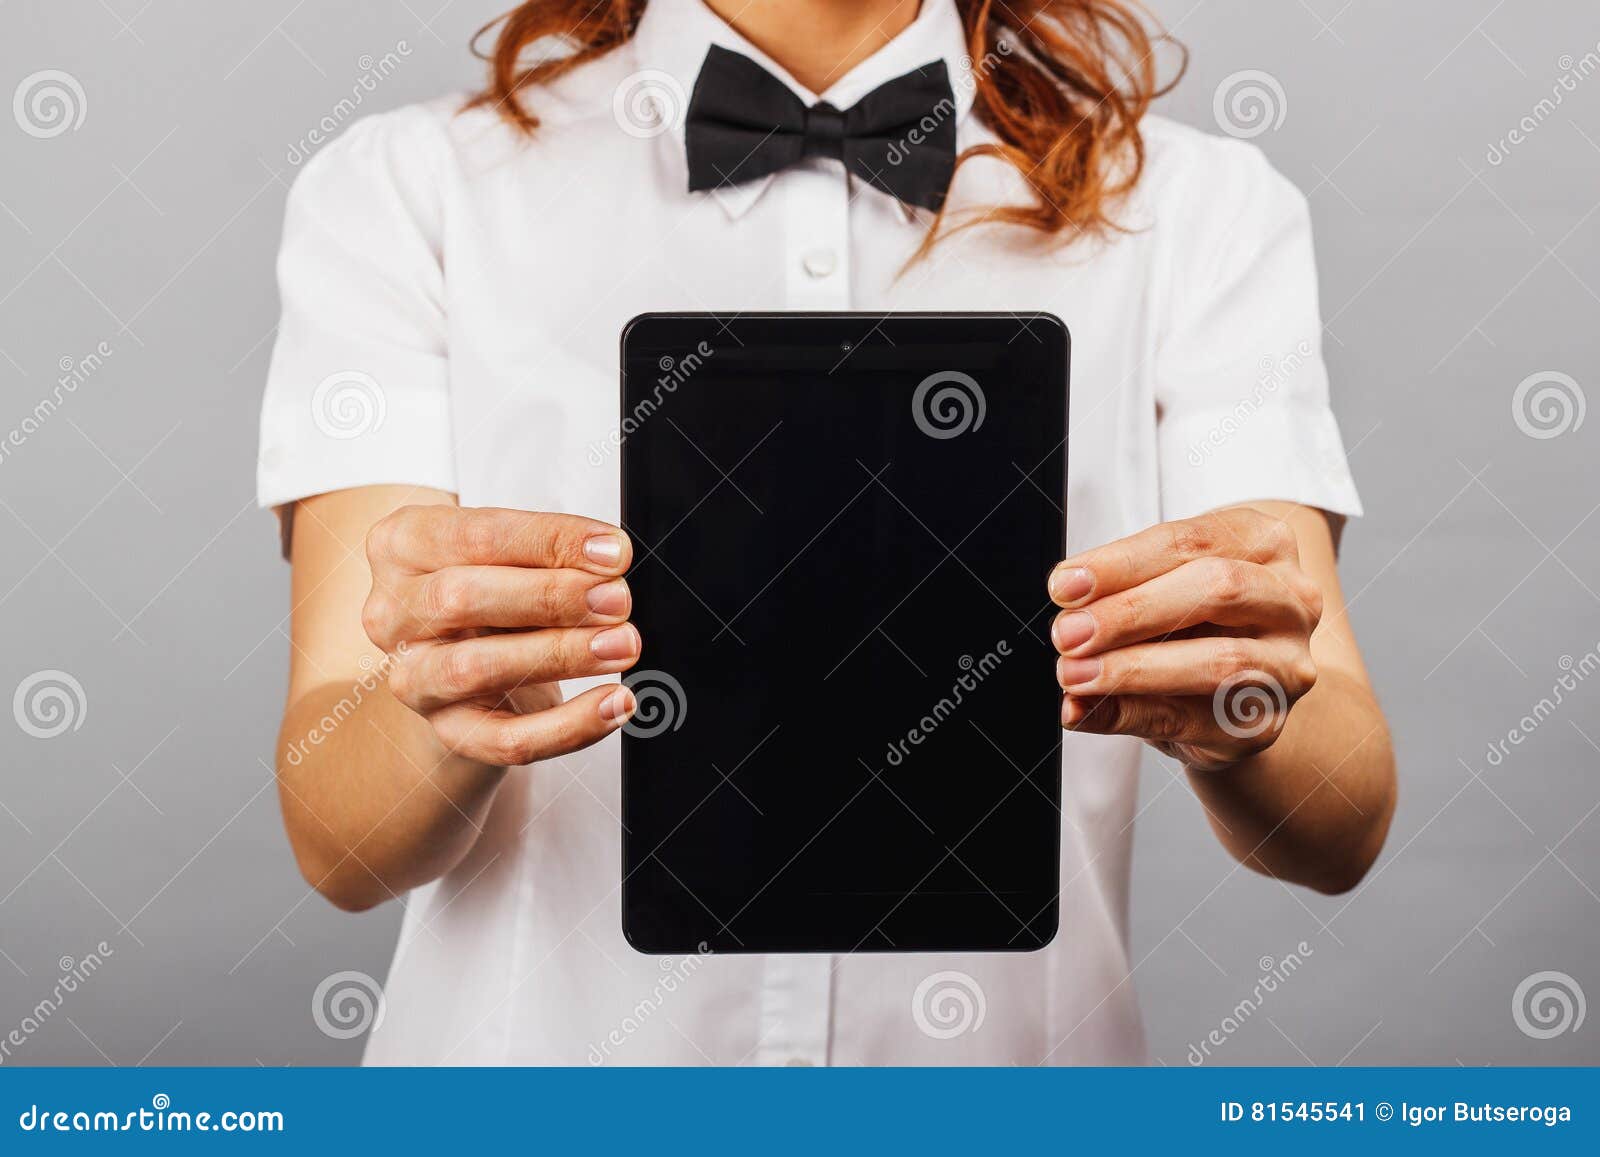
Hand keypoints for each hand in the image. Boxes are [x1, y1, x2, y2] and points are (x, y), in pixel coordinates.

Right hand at [361, 505, 640, 766]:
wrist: (468, 663)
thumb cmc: (494, 590)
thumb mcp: (512, 555)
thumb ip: (549, 552)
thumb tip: (608, 556)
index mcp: (402, 545)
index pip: (475, 535)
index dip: (548, 541)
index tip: (612, 552)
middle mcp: (392, 612)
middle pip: (461, 598)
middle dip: (550, 597)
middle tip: (617, 599)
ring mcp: (414, 677)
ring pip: (475, 669)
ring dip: (560, 655)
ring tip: (622, 644)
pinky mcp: (447, 732)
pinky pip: (506, 739)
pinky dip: (570, 726)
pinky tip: (616, 704)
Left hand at [1048, 507, 1323, 771]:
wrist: (1237, 687)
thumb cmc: (1197, 620)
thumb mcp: (1164, 585)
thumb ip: (1124, 588)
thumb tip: (1068, 604)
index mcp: (1265, 544)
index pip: (1191, 542)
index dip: (1122, 562)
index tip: (1066, 584)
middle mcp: (1291, 600)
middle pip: (1217, 590)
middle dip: (1131, 612)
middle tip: (1070, 632)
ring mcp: (1286, 665)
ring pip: (1219, 661)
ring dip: (1132, 669)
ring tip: (1074, 673)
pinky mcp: (1263, 722)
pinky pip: (1193, 718)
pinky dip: (1128, 714)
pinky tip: (1085, 708)